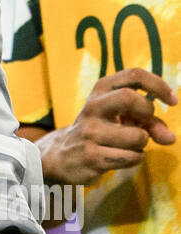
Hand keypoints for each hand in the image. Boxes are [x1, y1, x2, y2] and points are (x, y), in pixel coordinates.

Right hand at [39, 67, 176, 184]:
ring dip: (142, 144)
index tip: (173, 101)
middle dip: (147, 113)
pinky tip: (121, 157)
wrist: (63, 156)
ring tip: (129, 145)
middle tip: (145, 123)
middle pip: (129, 98)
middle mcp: (93, 107)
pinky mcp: (92, 156)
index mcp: (101, 90)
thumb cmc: (100, 131)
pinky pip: (132, 157)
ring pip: (138, 136)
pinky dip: (135, 158)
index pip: (133, 75)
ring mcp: (90, 132)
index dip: (158, 85)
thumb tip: (171, 138)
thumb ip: (149, 123)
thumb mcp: (121, 118)